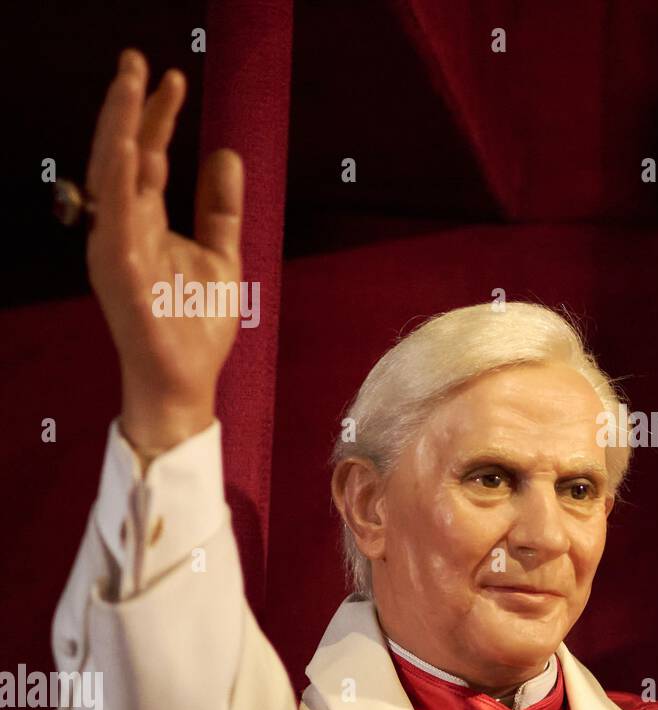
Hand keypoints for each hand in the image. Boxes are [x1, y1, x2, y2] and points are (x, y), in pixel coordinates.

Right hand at [86, 49, 244, 460]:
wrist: (187, 380)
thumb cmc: (195, 326)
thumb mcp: (221, 253)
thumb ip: (221, 206)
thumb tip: (225, 153)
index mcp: (142, 221)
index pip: (145, 157)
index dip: (155, 117)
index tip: (174, 78)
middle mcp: (121, 228)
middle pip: (120, 155)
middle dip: (127, 107)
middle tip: (138, 59)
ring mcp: (115, 248)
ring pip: (111, 175)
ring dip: (119, 128)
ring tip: (130, 85)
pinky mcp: (118, 271)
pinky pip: (115, 216)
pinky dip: (120, 179)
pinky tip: (128, 145)